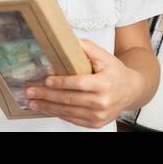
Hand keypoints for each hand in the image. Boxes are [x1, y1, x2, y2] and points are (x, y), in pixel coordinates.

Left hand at [24, 39, 140, 128]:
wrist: (131, 91)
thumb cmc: (116, 73)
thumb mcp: (105, 56)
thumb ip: (87, 48)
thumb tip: (68, 40)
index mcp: (105, 84)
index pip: (79, 84)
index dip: (61, 83)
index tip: (47, 81)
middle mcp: (102, 102)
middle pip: (70, 99)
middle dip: (47, 96)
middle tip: (31, 92)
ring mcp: (99, 115)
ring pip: (68, 112)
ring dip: (48, 107)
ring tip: (34, 102)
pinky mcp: (96, 123)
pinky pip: (73, 120)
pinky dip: (58, 114)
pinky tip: (48, 108)